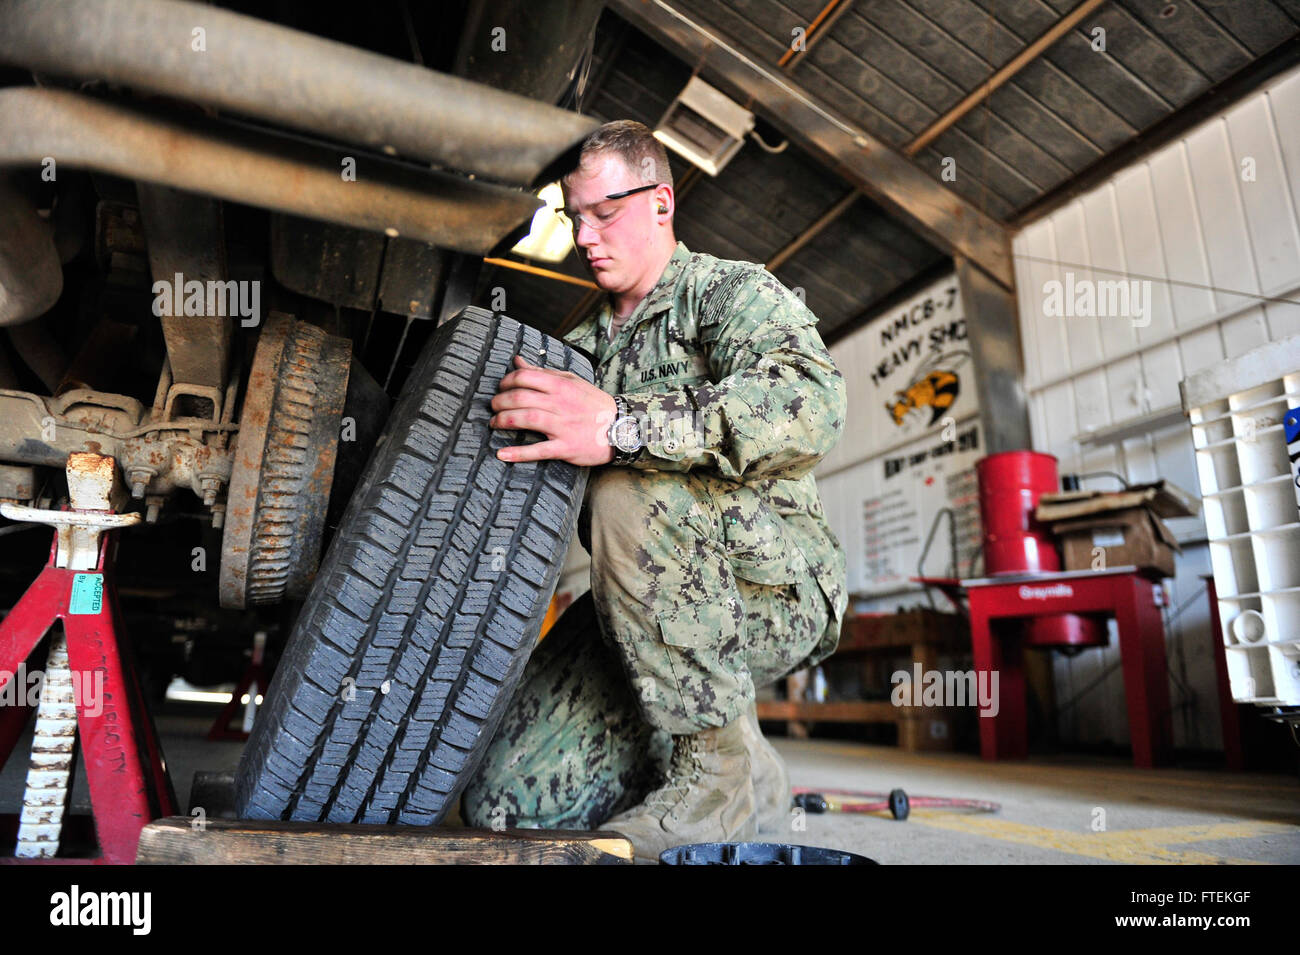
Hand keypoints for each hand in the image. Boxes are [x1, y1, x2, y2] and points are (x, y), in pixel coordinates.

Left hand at [490, 355, 616, 465]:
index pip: (524, 377)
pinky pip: (539, 450)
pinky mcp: (565, 447)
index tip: (501, 388)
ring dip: (504, 421)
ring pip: (525, 419)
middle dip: (499, 402)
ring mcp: (562, 426)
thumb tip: (517, 361)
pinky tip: (502, 454)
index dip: (506, 382)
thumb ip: (543, 372)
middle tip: (493, 407)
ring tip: (494, 424)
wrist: (621, 428)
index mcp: (561, 385)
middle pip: (519, 398)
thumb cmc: (593, 404)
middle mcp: (560, 403)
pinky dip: (518, 453)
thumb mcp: (572, 381)